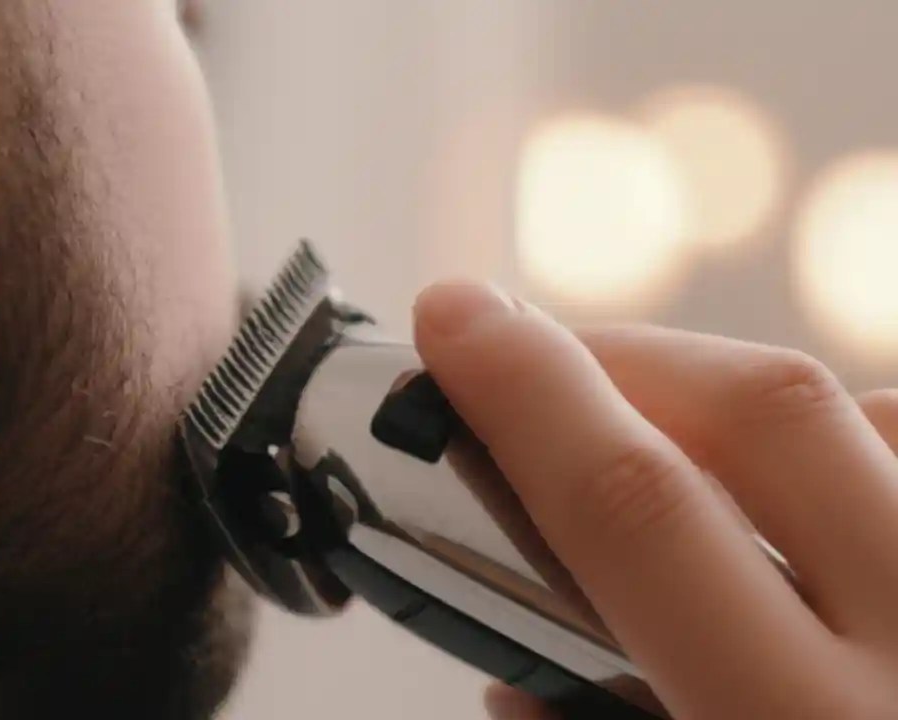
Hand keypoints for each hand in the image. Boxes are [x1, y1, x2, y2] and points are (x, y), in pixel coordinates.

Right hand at [412, 281, 897, 719]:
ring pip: (875, 413)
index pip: (634, 506)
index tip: (454, 320)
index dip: (526, 389)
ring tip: (665, 438)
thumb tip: (519, 685)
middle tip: (541, 363)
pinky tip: (803, 500)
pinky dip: (853, 449)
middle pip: (769, 407)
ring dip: (743, 403)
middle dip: (625, 356)